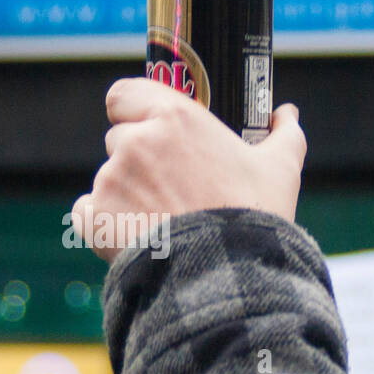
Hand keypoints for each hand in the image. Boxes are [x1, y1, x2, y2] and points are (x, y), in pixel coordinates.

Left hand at [71, 78, 305, 262]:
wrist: (222, 279)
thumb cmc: (253, 218)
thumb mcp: (281, 170)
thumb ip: (284, 133)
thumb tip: (286, 114)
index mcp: (174, 118)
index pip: (124, 95)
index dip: (132, 109)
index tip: (147, 127)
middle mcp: (135, 142)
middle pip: (119, 138)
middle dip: (138, 158)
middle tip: (168, 185)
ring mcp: (110, 180)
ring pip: (108, 179)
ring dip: (126, 193)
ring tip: (161, 221)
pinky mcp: (93, 218)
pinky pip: (87, 212)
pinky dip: (103, 223)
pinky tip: (134, 236)